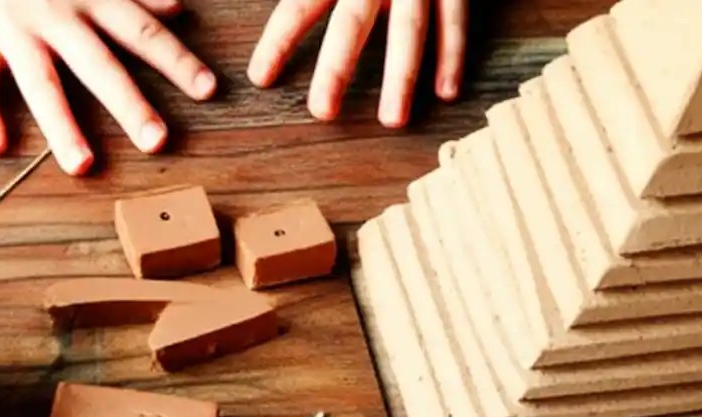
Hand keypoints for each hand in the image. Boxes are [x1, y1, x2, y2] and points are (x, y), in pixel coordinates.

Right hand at [0, 0, 217, 174]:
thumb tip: (177, 7)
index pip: (141, 31)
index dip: (176, 60)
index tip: (207, 90)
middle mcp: (55, 13)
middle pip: (99, 64)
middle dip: (129, 104)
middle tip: (158, 141)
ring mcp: (13, 26)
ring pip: (41, 81)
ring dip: (61, 125)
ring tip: (82, 165)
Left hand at [247, 0, 466, 125]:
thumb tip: (244, 24)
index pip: (299, 5)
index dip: (279, 41)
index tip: (260, 78)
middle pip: (351, 23)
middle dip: (337, 68)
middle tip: (323, 111)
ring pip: (409, 28)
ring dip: (402, 75)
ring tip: (393, 120)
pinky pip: (456, 18)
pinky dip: (454, 54)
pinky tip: (446, 92)